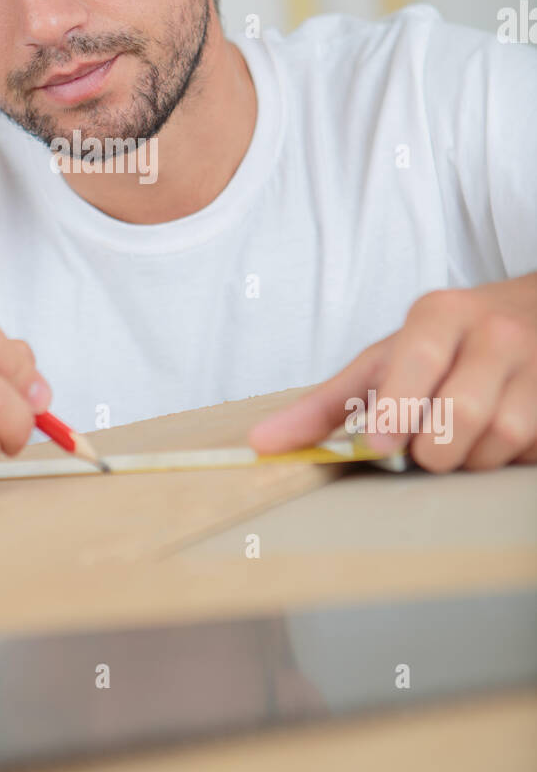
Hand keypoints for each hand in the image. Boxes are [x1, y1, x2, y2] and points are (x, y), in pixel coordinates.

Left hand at [248, 274, 536, 471]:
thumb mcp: (387, 359)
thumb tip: (262, 445)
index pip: (414, 362)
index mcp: (441, 313)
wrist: (536, 312)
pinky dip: (510, 458)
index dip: (396, 411)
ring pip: (502, 437)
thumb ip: (326, 404)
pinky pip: (533, 449)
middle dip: (434, 450)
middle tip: (426, 445)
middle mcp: (495, 331)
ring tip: (465, 438)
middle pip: (459, 415)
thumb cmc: (447, 345)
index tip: (380, 445)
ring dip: (474, 459)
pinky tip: (500, 438)